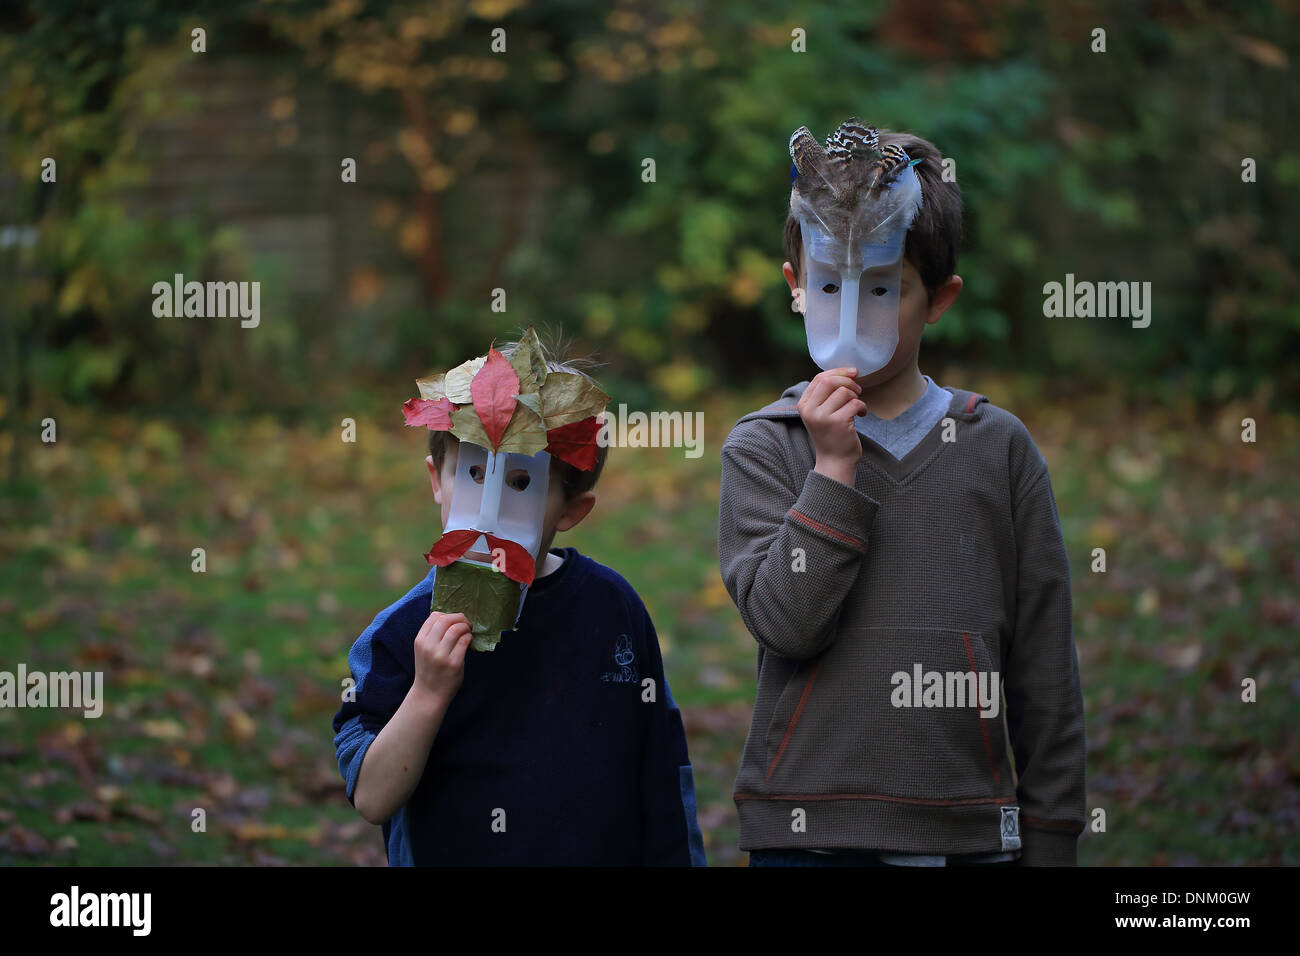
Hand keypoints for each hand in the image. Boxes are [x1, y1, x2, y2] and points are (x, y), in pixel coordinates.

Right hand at [412, 611, 472, 708]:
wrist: (429, 694)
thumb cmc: (429, 670)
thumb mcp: (423, 650)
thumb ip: (432, 635)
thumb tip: (452, 618)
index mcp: (420, 640)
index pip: (434, 616)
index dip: (448, 615)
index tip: (455, 620)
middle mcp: (428, 646)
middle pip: (445, 620)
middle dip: (459, 617)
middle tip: (466, 623)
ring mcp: (440, 655)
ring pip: (456, 629)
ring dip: (466, 627)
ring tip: (468, 631)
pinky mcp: (453, 663)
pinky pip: (464, 641)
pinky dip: (469, 637)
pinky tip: (469, 641)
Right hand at [798, 366, 865, 484]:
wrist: (835, 461)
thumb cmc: (831, 434)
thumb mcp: (820, 413)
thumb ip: (825, 395)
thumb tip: (847, 372)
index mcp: (804, 405)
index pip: (819, 378)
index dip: (838, 372)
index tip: (853, 372)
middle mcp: (810, 410)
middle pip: (830, 381)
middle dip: (849, 382)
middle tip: (858, 390)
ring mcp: (823, 417)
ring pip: (845, 392)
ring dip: (857, 397)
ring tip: (857, 407)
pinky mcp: (838, 423)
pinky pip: (855, 404)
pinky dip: (863, 408)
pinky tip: (862, 415)